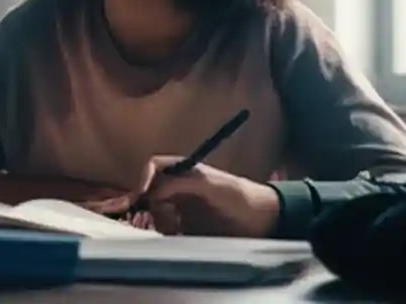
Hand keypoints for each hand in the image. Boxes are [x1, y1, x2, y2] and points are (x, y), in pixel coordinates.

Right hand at [132, 156, 279, 236]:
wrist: (264, 223)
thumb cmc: (241, 198)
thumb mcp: (210, 185)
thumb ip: (180, 181)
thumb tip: (151, 191)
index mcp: (183, 171)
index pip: (152, 168)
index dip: (143, 179)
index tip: (141, 197)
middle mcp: (178, 187)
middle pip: (150, 193)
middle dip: (154, 207)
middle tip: (170, 221)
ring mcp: (181, 208)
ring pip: (155, 213)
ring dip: (161, 223)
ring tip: (178, 230)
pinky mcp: (185, 228)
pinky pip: (165, 230)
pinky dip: (167, 235)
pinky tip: (180, 237)